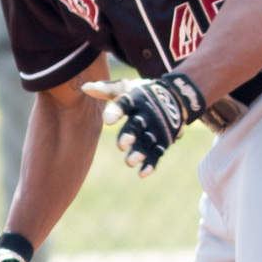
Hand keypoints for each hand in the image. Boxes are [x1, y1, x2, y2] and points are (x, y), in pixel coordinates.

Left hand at [82, 72, 205, 177]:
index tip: (107, 121)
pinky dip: (151, 164)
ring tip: (130, 162)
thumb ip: (106, 90)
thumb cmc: (143, 94)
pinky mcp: (163, 141)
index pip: (125, 104)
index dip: (117, 112)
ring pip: (147, 142)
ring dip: (139, 152)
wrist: (176, 97)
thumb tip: (85, 88)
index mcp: (135, 100)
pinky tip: (142, 174)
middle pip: (137, 125)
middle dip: (129, 135)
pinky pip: (157, 153)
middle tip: (121, 146)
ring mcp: (156, 129)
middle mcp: (146, 114)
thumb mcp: (127, 88)